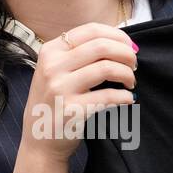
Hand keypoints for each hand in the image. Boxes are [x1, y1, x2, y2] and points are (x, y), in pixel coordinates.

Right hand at [21, 22, 137, 161]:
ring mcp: (60, 89)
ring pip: (107, 68)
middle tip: (134, 65)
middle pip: (102, 46)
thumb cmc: (52, 104)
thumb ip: (77, 54)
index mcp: (50, 51)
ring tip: (131, 82)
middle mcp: (53, 67)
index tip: (129, 47)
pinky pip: (108, 96)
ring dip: (127, 74)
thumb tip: (118, 41)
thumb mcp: (54, 72)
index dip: (117, 36)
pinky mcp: (72, 110)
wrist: (38, 142)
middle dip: (126, 53)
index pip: (91, 30)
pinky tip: (127, 99)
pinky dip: (124, 96)